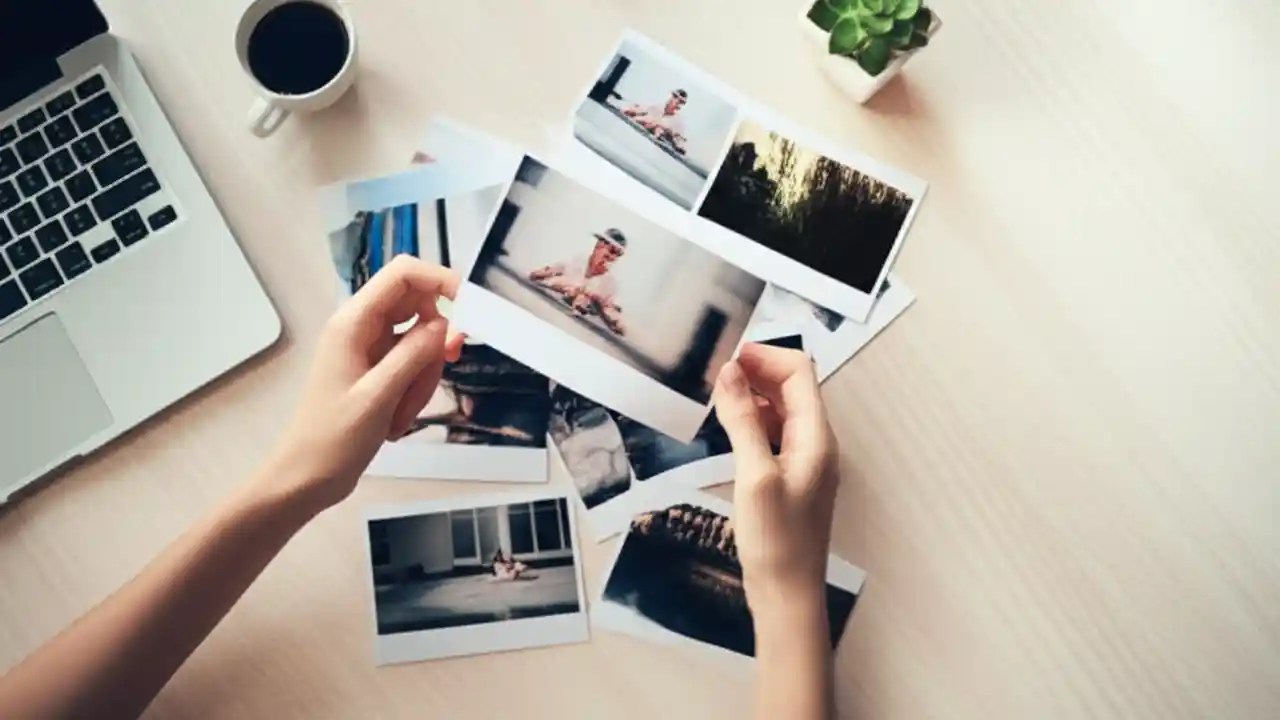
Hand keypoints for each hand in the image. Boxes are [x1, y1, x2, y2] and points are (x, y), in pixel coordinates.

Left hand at [266, 257, 464, 512]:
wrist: (306, 477)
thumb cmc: (333, 439)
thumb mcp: (378, 396)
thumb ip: (413, 354)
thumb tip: (446, 324)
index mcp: (353, 322)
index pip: (404, 274)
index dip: (441, 280)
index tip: (471, 307)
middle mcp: (361, 328)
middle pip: (418, 307)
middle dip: (436, 342)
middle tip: (445, 370)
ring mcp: (369, 350)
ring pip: (420, 341)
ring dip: (424, 375)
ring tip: (401, 412)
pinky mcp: (376, 372)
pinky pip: (412, 366)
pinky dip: (415, 389)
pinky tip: (397, 419)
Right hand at [713, 344, 837, 611]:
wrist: (787, 594)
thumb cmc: (776, 540)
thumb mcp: (754, 475)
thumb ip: (742, 421)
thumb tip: (730, 372)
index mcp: (817, 438)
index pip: (799, 374)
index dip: (765, 358)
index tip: (728, 357)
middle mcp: (817, 444)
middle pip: (793, 388)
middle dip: (758, 372)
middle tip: (717, 373)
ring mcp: (805, 461)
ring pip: (782, 411)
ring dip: (754, 396)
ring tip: (719, 395)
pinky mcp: (791, 478)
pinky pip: (775, 435)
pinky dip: (753, 422)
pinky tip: (730, 427)